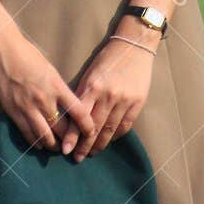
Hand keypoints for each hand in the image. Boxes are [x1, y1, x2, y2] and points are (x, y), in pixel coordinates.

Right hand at [0, 31, 90, 151]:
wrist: (3, 50)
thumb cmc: (28, 55)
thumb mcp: (51, 70)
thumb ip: (59, 89)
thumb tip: (67, 105)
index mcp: (57, 86)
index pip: (79, 112)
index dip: (87, 126)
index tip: (91, 132)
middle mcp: (45, 99)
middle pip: (63, 129)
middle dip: (70, 140)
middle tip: (74, 144)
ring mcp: (28, 107)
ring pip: (45, 136)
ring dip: (54, 145)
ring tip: (58, 148)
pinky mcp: (13, 111)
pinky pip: (28, 133)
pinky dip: (36, 142)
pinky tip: (40, 145)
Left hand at [62, 16, 156, 161]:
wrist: (134, 46)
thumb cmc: (107, 59)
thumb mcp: (90, 73)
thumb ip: (83, 95)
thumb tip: (71, 118)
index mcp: (93, 86)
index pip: (80, 117)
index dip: (73, 136)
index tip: (66, 149)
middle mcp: (108, 95)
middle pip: (95, 128)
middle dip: (85, 145)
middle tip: (77, 157)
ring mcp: (125, 100)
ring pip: (110, 130)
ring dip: (100, 144)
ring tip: (91, 153)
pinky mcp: (137, 103)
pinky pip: (125, 126)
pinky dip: (115, 135)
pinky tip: (108, 140)